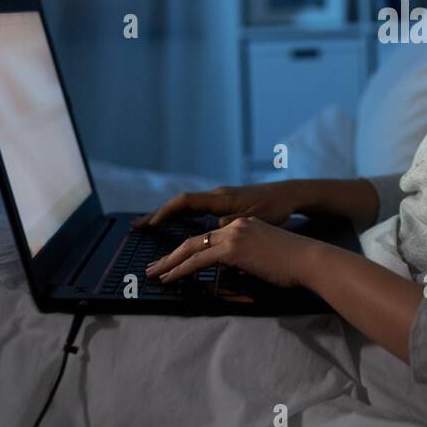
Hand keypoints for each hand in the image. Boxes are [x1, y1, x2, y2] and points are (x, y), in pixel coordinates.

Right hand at [130, 182, 299, 230]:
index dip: (166, 213)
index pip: (185, 202)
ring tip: (147, 226)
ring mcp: (220, 199)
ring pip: (187, 206)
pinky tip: (175, 226)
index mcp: (221, 198)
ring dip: (167, 216)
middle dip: (158, 215)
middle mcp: (217, 196)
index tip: (150, 224)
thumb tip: (212, 232)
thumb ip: (231, 225)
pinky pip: (196, 208)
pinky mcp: (226, 204)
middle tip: (136, 227)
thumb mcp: (255, 219)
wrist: (290, 195)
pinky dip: (181, 216)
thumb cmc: (275, 207)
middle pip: (180, 203)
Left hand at [144, 216, 319, 289]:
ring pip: (192, 248)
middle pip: (195, 240)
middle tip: (155, 267)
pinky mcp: (233, 248)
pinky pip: (198, 259)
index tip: (175, 261)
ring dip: (170, 262)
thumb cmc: (294, 265)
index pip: (209, 237)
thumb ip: (245, 261)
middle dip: (172, 255)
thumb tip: (231, 273)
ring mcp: (234, 234)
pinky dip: (181, 269)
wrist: (309, 260)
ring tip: (155, 274)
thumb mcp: (264, 258)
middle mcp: (236, 225)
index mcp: (244, 225)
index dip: (189, 250)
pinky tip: (170, 277)